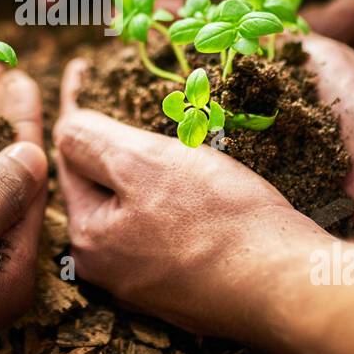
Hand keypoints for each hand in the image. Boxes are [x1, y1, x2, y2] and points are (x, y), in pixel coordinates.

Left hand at [53, 58, 331, 346]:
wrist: (289, 287)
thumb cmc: (219, 221)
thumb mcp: (145, 165)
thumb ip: (93, 142)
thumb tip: (64, 127)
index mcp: (89, 238)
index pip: (71, 157)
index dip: (77, 106)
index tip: (80, 66)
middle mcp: (110, 269)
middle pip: (103, 185)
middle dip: (114, 139)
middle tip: (125, 92)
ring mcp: (151, 282)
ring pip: (139, 206)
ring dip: (151, 168)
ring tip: (168, 127)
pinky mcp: (190, 286)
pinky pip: (170, 229)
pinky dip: (178, 198)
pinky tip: (201, 179)